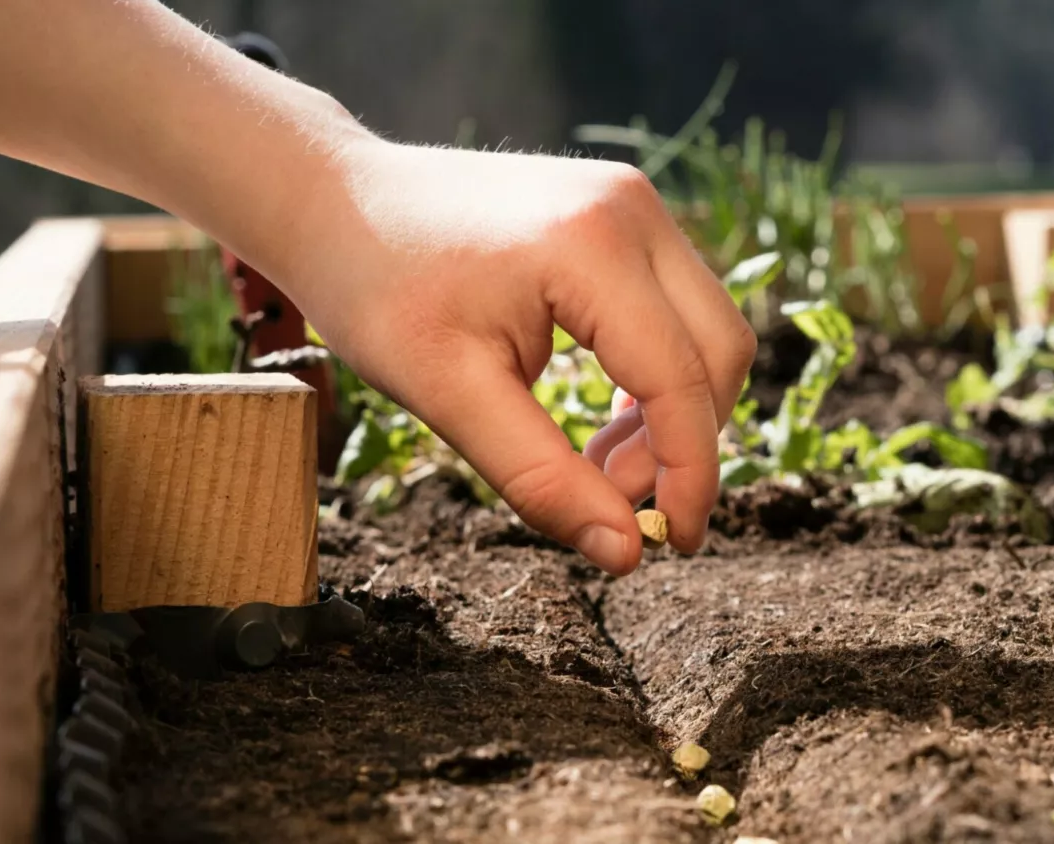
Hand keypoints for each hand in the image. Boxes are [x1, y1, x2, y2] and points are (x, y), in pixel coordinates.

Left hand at [276, 140, 755, 574]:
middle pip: (719, 351)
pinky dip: (658, 373)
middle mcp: (632, 209)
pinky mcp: (623, 212)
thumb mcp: (449, 397)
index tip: (671, 543)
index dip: (689, 475)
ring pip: (706, 330)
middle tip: (614, 499)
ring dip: (673, 411)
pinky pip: (676, 307)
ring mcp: (633, 201)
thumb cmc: (376, 289)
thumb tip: (626, 553)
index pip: (681, 380)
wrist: (334, 199)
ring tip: (600, 462)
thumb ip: (542, 479)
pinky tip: (606, 416)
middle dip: (685, 443)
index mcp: (591, 247)